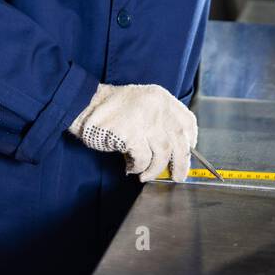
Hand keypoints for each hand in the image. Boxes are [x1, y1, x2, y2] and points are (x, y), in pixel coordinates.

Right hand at [68, 82, 196, 182]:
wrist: (84, 105)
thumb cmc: (111, 110)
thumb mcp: (141, 106)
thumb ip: (158, 123)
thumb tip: (172, 154)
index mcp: (161, 97)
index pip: (187, 120)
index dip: (191, 140)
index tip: (189, 152)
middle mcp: (157, 106)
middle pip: (179, 140)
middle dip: (181, 162)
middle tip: (177, 176)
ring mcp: (144, 119)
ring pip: (163, 153)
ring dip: (155, 169)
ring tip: (145, 175)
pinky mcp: (131, 133)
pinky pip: (143, 159)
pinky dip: (139, 167)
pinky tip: (131, 168)